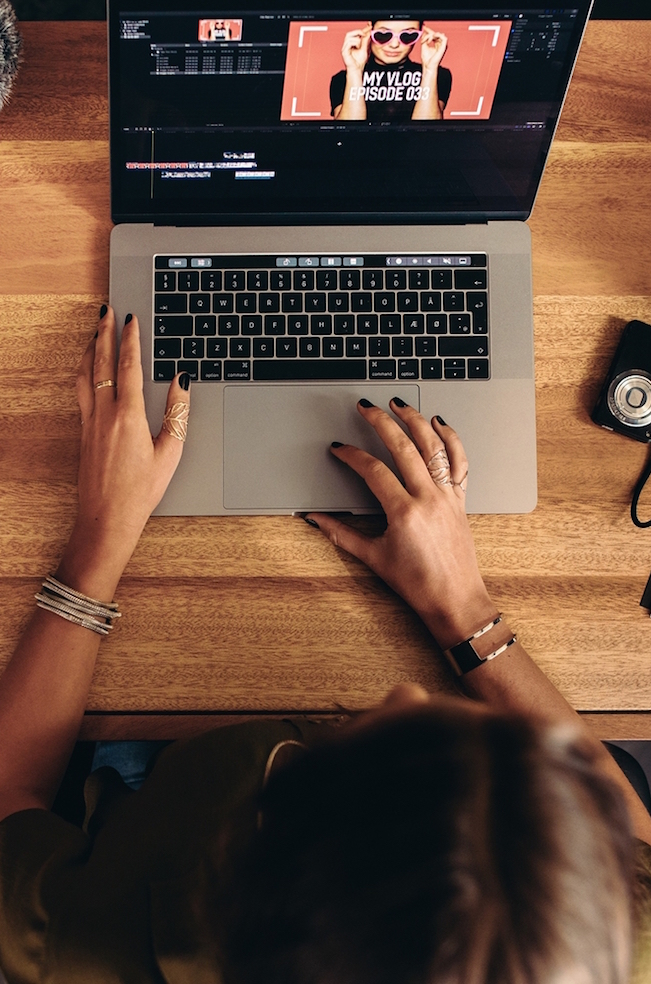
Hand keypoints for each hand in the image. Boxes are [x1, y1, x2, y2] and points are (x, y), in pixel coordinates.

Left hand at [58, 306, 189, 597]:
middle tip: (107, 311)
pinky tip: (87, 368)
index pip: (128, 367)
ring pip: (86, 374)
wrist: (107, 518)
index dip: (130, 340)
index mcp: (128, 416)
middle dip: (103, 333)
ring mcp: (90, 422)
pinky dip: (84, 370)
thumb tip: (182, 382)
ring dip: (90, 348)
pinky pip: (81, 390)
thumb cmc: (140, 491)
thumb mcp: (170, 452)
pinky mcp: (83, 432)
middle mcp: (104, 414)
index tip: (132, 320)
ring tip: (95, 331)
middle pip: (101, 362)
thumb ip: (177, 413)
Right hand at [307, 400, 495, 648]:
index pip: (373, 470)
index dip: (352, 456)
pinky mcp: (460, 499)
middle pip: (404, 447)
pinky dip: (451, 439)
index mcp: (404, 512)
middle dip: (382, 423)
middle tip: (366, 407)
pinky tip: (440, 424)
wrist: (455, 600)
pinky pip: (459, 462)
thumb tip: (316, 519)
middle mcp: (429, 498)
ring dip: (416, 421)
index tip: (339, 448)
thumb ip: (341, 534)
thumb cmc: (417, 584)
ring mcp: (447, 496)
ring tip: (400, 405)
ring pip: (435, 447)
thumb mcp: (373, 558)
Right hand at [341, 25, 370, 72]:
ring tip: (360, 45)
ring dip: (356, 39)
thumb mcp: (365, 49)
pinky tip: (358, 47)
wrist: (357, 70)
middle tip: (364, 33)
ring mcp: (345, 48)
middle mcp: (348, 45)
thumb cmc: (360, 62)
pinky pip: (348, 42)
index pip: (356, 33)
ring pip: (348, 36)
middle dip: (358, 31)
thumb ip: (366, 40)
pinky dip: (354, 43)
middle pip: (350, 33)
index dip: (362, 29)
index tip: (369, 26)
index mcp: (352, 43)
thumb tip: (368, 32)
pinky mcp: (344, 51)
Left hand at [420, 29, 446, 72]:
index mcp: (436, 45)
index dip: (429, 30)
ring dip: (433, 35)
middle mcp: (440, 45)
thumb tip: (425, 32)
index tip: (424, 27)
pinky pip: (444, 38)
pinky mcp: (444, 48)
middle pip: (436, 34)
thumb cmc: (426, 60)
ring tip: (428, 39)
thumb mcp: (424, 47)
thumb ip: (424, 39)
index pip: (434, 35)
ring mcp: (442, 46)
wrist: (428, 66)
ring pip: (440, 34)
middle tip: (425, 29)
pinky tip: (432, 38)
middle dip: (430, 31)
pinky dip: (438, 36)